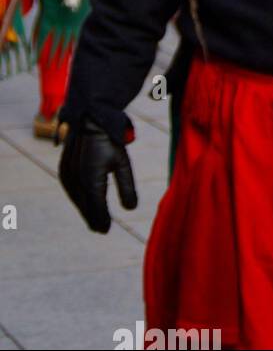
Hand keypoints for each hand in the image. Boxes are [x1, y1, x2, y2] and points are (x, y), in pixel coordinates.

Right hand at [58, 116, 138, 232]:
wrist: (90, 119)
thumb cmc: (110, 141)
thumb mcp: (123, 163)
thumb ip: (126, 186)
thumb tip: (131, 209)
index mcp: (91, 180)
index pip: (96, 208)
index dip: (101, 220)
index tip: (106, 230)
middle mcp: (76, 180)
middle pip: (85, 207)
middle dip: (93, 218)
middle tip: (101, 229)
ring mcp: (67, 176)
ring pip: (77, 200)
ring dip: (85, 210)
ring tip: (94, 220)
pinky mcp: (64, 170)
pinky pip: (72, 191)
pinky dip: (79, 199)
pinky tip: (85, 203)